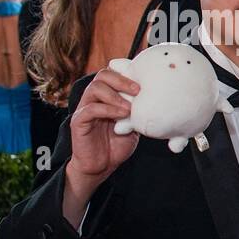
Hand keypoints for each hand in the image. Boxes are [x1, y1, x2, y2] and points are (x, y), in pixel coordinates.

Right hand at [63, 70, 142, 225]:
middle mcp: (94, 99)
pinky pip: (90, 109)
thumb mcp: (134, 125)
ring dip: (115, 95)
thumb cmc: (117, 144)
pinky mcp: (79, 121)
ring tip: (129, 107)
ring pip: (95, 88)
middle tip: (138, 91)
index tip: (144, 81)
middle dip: (122, 80)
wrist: (101, 166)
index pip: (113, 74)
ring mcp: (85, 108)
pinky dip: (108, 109)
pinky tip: (121, 115)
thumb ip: (140, 112)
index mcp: (107, 96)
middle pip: (103, 75)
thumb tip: (160, 102)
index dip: (127, 73)